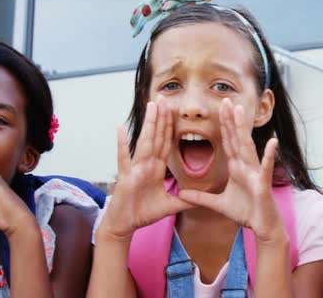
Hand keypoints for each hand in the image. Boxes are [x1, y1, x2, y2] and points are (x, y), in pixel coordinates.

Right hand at [99, 99, 193, 241]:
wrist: (124, 225)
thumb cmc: (143, 213)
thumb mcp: (170, 206)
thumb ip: (185, 201)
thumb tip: (203, 199)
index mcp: (156, 168)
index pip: (166, 143)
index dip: (171, 127)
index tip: (175, 110)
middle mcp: (145, 164)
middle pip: (156, 137)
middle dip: (162, 118)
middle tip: (166, 97)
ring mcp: (135, 169)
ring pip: (144, 142)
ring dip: (148, 123)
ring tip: (152, 105)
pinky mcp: (125, 177)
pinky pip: (123, 158)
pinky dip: (122, 144)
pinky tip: (120, 127)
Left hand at [179, 98, 285, 242]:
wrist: (262, 227)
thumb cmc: (245, 213)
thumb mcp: (218, 204)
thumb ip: (201, 197)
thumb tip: (181, 194)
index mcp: (237, 168)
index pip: (228, 142)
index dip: (223, 126)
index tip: (218, 108)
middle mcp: (246, 166)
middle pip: (236, 139)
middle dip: (231, 120)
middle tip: (226, 100)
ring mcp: (255, 173)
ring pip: (248, 147)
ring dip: (244, 129)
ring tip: (241, 112)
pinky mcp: (262, 184)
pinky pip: (265, 169)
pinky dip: (269, 156)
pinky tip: (272, 143)